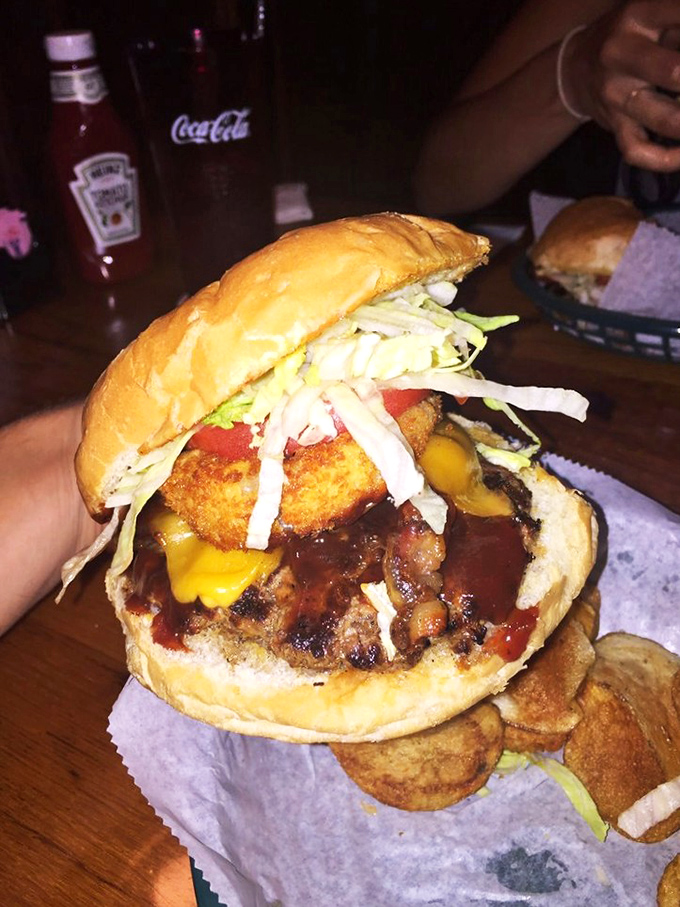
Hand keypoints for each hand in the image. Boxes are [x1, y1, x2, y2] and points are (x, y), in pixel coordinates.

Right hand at [564, 1, 679, 170]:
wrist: (576, 68)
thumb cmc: (632, 36)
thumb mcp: (655, 14)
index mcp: (639, 16)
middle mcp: (621, 55)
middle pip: (675, 72)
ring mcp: (616, 95)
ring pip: (666, 119)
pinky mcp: (614, 125)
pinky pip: (638, 150)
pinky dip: (666, 159)